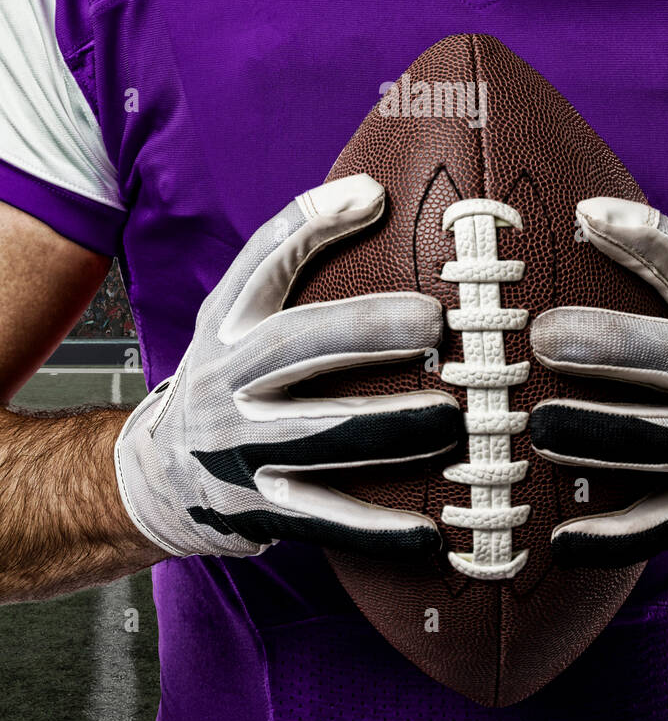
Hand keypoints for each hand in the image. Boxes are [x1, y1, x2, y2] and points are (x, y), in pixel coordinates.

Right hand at [114, 174, 458, 559]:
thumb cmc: (225, 375)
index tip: (376, 200)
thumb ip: (296, 247)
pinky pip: (327, 519)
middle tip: (438, 323)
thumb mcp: (239, 311)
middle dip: (368, 331)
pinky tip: (432, 531)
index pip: (261, 261)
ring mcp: (241, 449)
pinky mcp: (262, 509)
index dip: (311, 224)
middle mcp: (226, 382)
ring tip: (455, 420)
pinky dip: (380, 529)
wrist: (159, 476)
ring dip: (393, 427)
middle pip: (296, 345)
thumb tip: (373, 189)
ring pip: (322, 434)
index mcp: (227, 326)